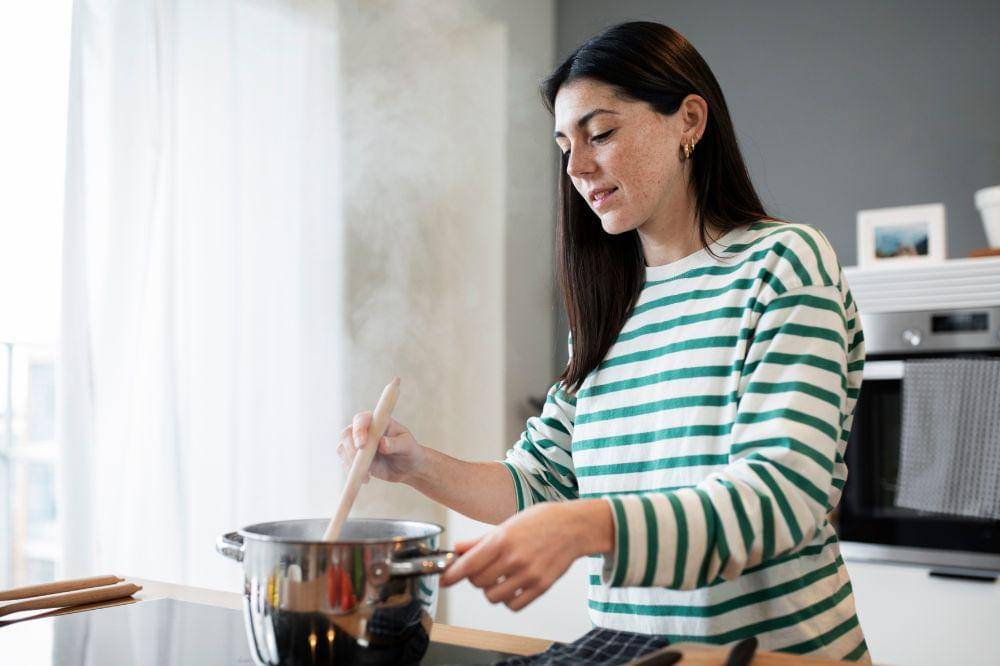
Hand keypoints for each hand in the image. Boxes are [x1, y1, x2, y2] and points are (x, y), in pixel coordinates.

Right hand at [336, 412, 424, 483]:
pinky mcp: (353, 458)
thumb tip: (382, 443)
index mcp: (376, 421)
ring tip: (368, 475)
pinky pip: (345, 463)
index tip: (362, 444)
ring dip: (350, 462)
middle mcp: (364, 430)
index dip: (359, 430)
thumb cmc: (409, 451)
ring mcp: (356, 443)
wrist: (407, 467)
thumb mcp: (407, 446)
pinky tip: (366, 478)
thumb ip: (396, 444)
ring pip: (342, 449)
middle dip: (351, 449)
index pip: (361, 420)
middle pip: (347, 434)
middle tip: (362, 464)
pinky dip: (352, 471)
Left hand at [440, 500, 612, 610]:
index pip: (469, 564)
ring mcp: (528, 574)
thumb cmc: (541, 521)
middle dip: (474, 578)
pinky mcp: (541, 587)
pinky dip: (508, 600)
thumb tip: (458, 548)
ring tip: (499, 578)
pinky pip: (513, 606)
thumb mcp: (508, 524)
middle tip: (481, 570)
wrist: (574, 527)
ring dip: (491, 590)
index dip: (452, 574)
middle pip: (478, 582)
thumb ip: (481, 540)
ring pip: (493, 596)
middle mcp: (514, 558)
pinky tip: (512, 587)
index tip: (444, 579)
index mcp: (503, 539)